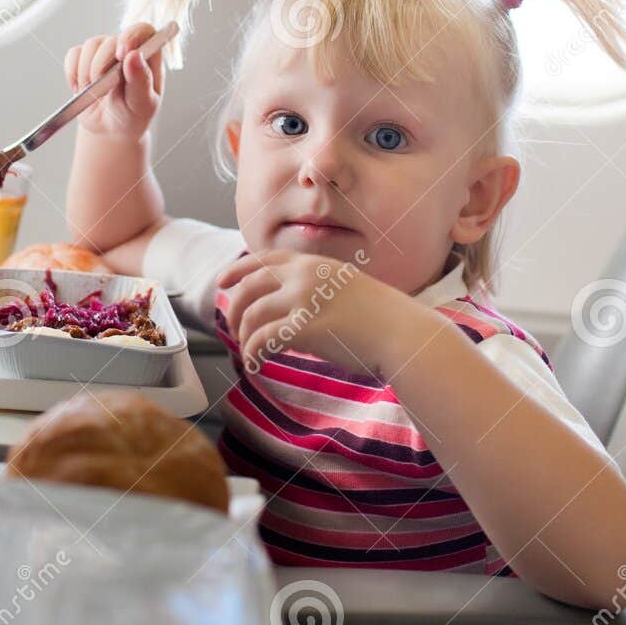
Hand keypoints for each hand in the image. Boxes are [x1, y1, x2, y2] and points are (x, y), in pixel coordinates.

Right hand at [64, 22, 165, 138]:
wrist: (109, 129)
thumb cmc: (132, 116)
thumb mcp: (143, 105)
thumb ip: (141, 81)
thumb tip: (134, 55)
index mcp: (148, 56)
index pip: (143, 30)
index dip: (131, 36)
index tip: (121, 54)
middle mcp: (127, 49)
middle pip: (110, 40)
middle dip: (102, 66)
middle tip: (104, 90)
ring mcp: (104, 52)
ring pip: (90, 45)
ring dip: (87, 73)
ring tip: (95, 93)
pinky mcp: (84, 58)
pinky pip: (73, 55)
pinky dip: (73, 73)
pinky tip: (81, 89)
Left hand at [217, 250, 411, 374]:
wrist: (403, 334)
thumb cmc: (380, 318)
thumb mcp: (345, 286)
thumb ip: (315, 288)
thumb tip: (287, 305)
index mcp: (313, 264)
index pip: (263, 259)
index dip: (237, 269)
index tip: (222, 281)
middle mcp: (304, 276)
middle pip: (248, 287)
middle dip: (235, 310)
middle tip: (234, 329)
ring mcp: (303, 301)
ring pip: (252, 315)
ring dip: (244, 337)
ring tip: (250, 353)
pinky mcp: (304, 329)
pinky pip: (262, 340)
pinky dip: (253, 354)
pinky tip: (256, 365)